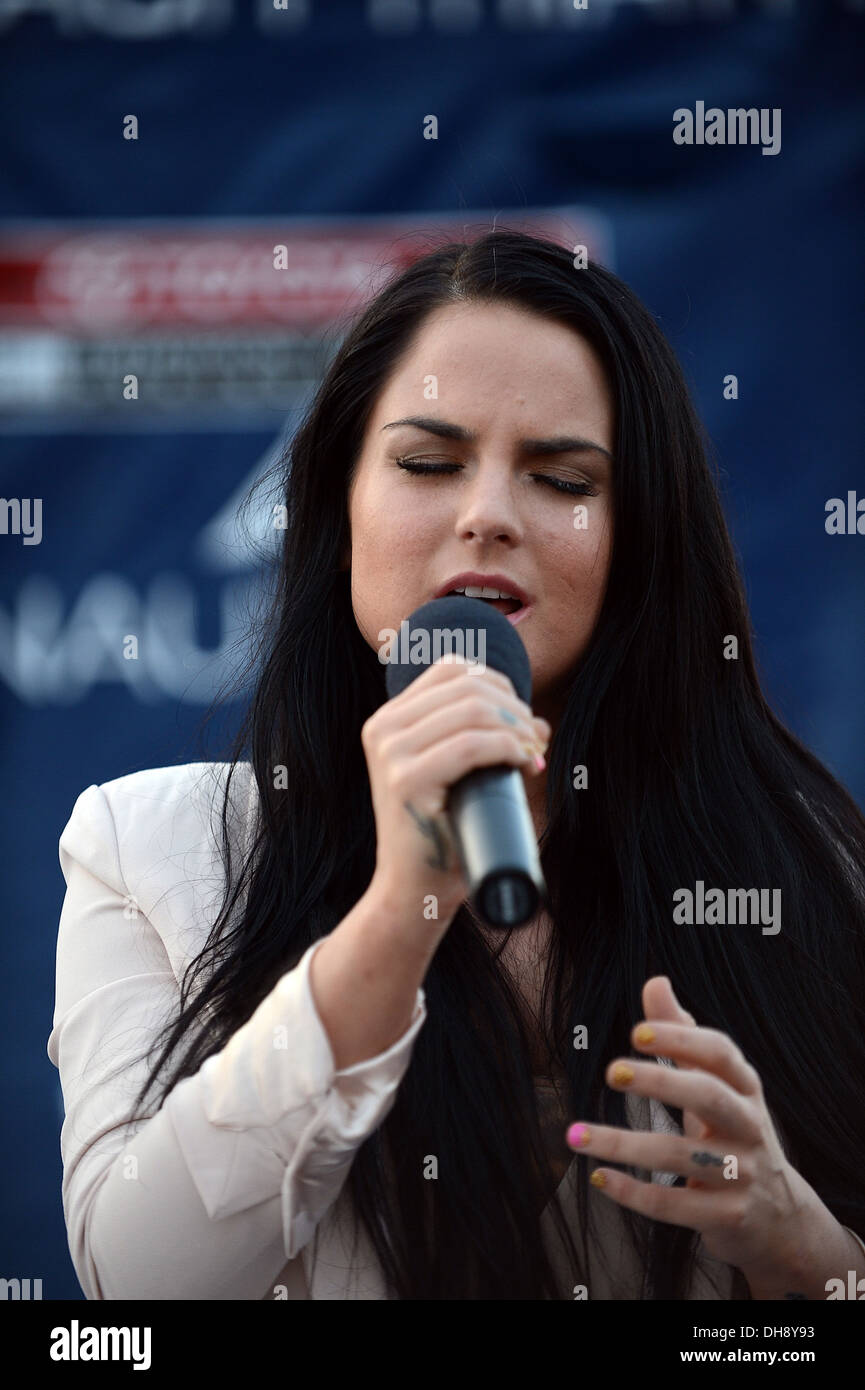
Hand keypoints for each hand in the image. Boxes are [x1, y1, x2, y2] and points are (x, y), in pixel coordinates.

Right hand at [362, 655, 549, 923]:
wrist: (416, 890)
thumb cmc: (446, 832)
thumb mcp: (459, 775)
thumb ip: (484, 739)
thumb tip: (539, 722)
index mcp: (389, 719)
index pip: (452, 669)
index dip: (499, 685)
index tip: (522, 721)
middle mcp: (382, 728)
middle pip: (467, 685)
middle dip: (514, 708)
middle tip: (536, 742)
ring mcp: (389, 753)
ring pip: (473, 710)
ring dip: (517, 727)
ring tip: (532, 754)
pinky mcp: (405, 781)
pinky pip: (472, 744)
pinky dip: (508, 747)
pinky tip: (522, 761)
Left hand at [564, 976, 824, 1275]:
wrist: (779, 1217)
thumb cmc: (734, 1134)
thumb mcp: (717, 1086)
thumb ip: (683, 1036)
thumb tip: (655, 981)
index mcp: (746, 1088)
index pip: (719, 1054)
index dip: (680, 1040)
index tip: (636, 1033)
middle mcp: (749, 1126)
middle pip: (707, 1096)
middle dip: (660, 1082)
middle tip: (611, 1072)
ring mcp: (742, 1174)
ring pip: (679, 1155)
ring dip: (622, 1144)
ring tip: (575, 1134)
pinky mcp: (727, 1216)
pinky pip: (675, 1204)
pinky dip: (633, 1192)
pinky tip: (599, 1177)